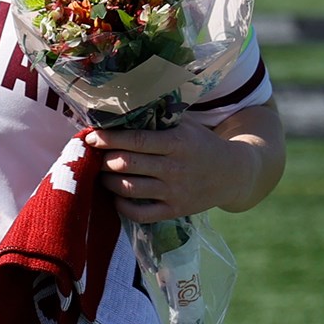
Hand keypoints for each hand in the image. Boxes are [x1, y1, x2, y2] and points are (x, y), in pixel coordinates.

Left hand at [84, 119, 259, 223]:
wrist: (233, 173)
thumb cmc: (201, 143)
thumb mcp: (185, 125)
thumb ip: (158, 118)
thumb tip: (122, 109)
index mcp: (177, 143)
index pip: (136, 141)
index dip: (109, 139)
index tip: (90, 137)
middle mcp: (175, 168)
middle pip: (128, 164)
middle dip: (104, 159)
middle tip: (94, 155)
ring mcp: (175, 192)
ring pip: (129, 188)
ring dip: (108, 180)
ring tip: (101, 173)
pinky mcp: (175, 211)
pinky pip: (140, 213)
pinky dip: (122, 206)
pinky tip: (116, 196)